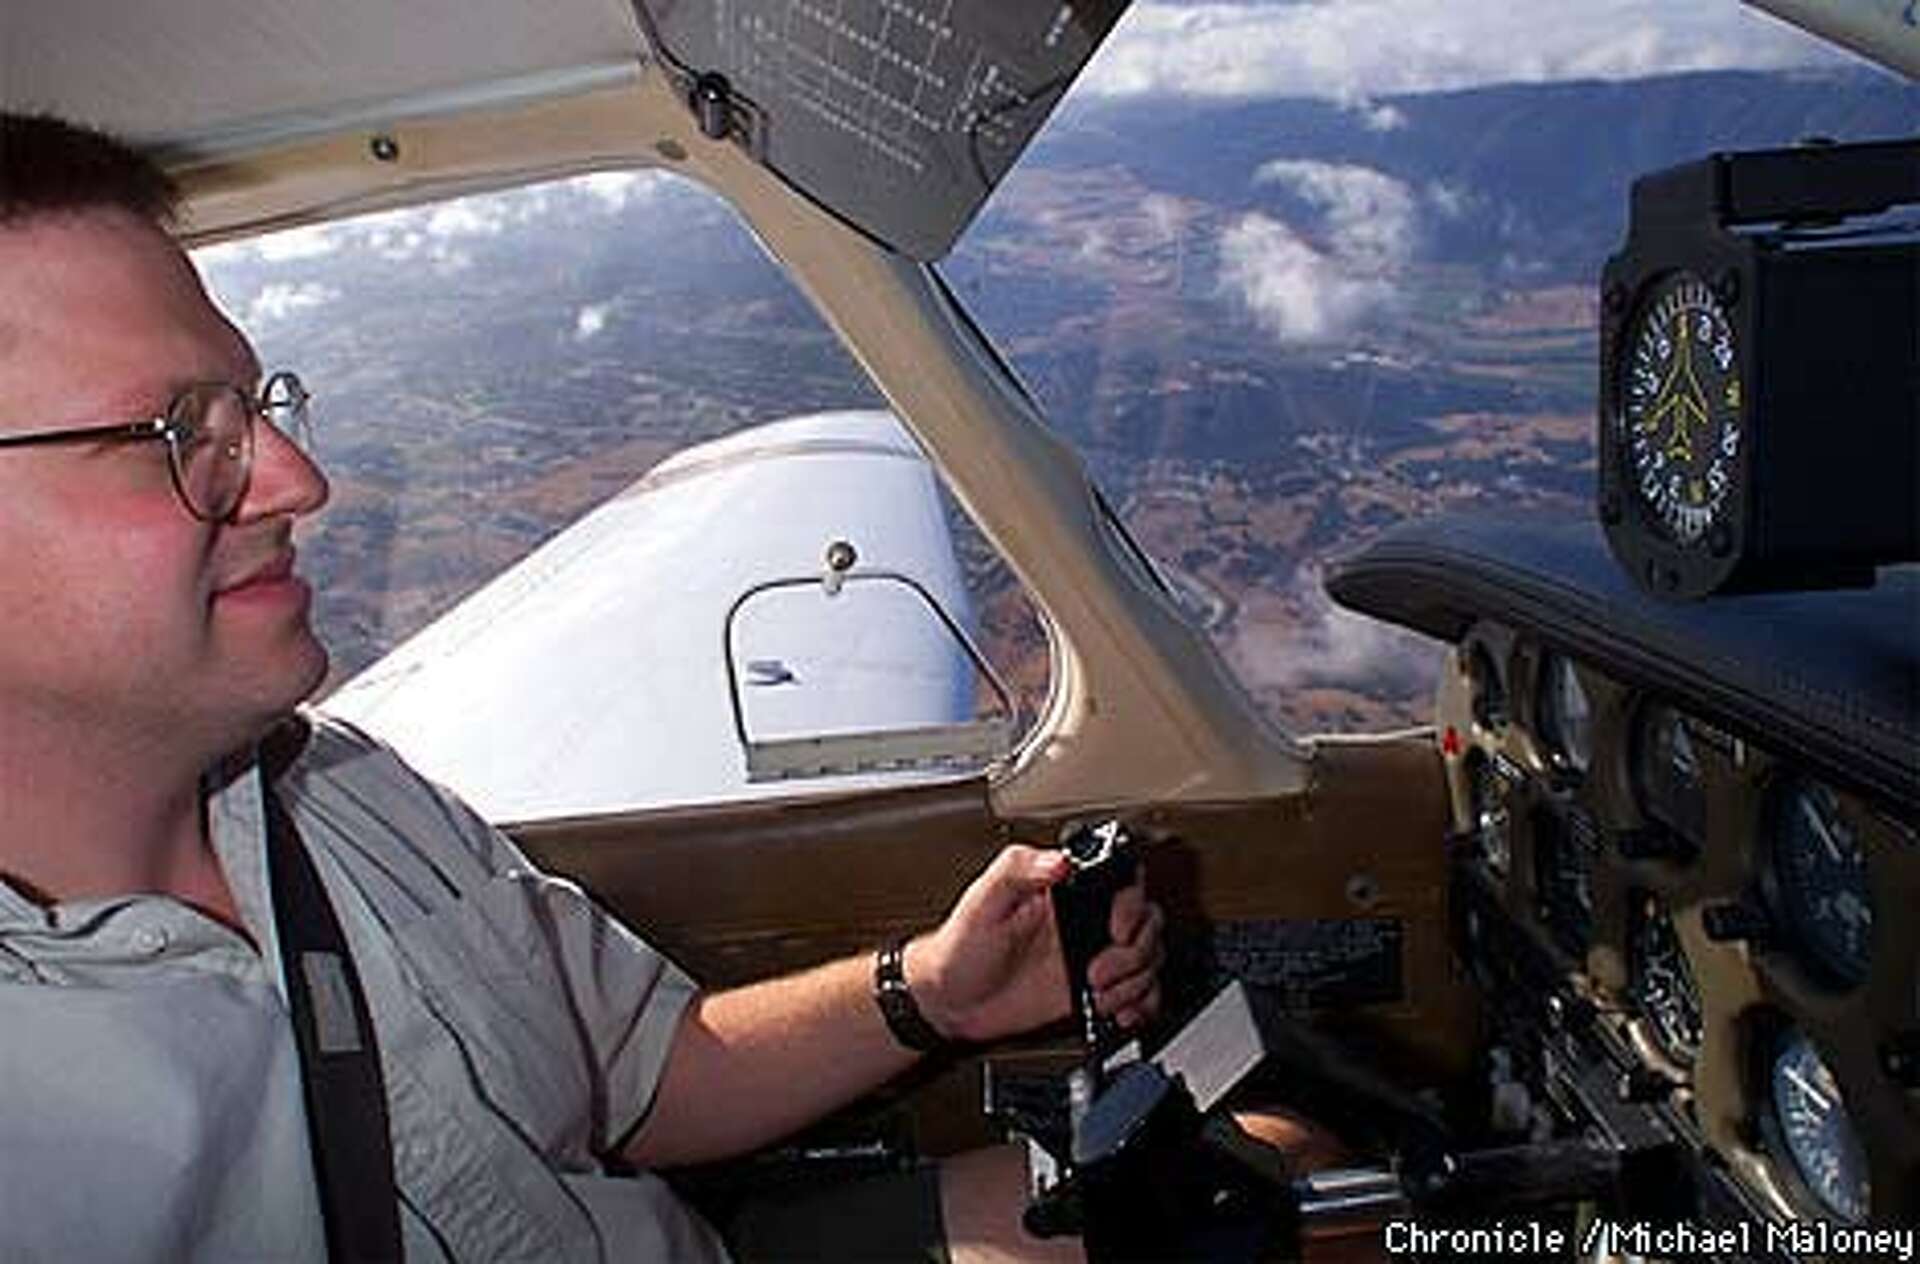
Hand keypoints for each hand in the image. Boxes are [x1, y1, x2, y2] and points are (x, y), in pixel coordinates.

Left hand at [906, 844, 1163, 1043]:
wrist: (950, 1001)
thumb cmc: (960, 947)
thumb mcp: (982, 901)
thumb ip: (1017, 870)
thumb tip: (1059, 860)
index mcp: (1065, 891)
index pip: (1125, 881)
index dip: (1132, 905)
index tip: (1115, 928)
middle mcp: (1085, 920)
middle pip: (1148, 923)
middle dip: (1133, 953)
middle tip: (1096, 972)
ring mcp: (1092, 956)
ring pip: (1149, 959)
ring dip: (1135, 982)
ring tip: (1100, 993)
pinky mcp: (1093, 991)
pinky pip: (1139, 993)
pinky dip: (1141, 1004)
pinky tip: (1119, 1011)